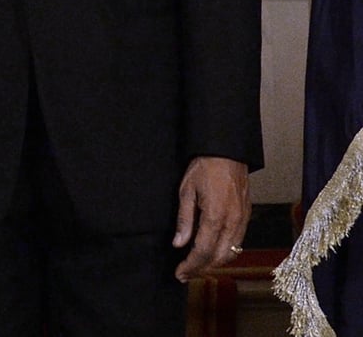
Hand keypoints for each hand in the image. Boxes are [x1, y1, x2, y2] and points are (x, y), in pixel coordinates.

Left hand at [172, 156, 249, 280]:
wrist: (227, 153)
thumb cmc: (204, 168)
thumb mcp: (186, 191)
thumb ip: (184, 219)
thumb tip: (179, 243)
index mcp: (215, 217)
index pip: (203, 251)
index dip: (191, 265)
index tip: (179, 273)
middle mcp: (232, 222)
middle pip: (218, 257)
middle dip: (201, 268)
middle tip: (185, 273)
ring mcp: (242, 220)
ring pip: (230, 252)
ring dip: (214, 263)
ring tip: (197, 265)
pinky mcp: (247, 217)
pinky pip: (238, 242)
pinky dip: (225, 252)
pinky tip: (213, 252)